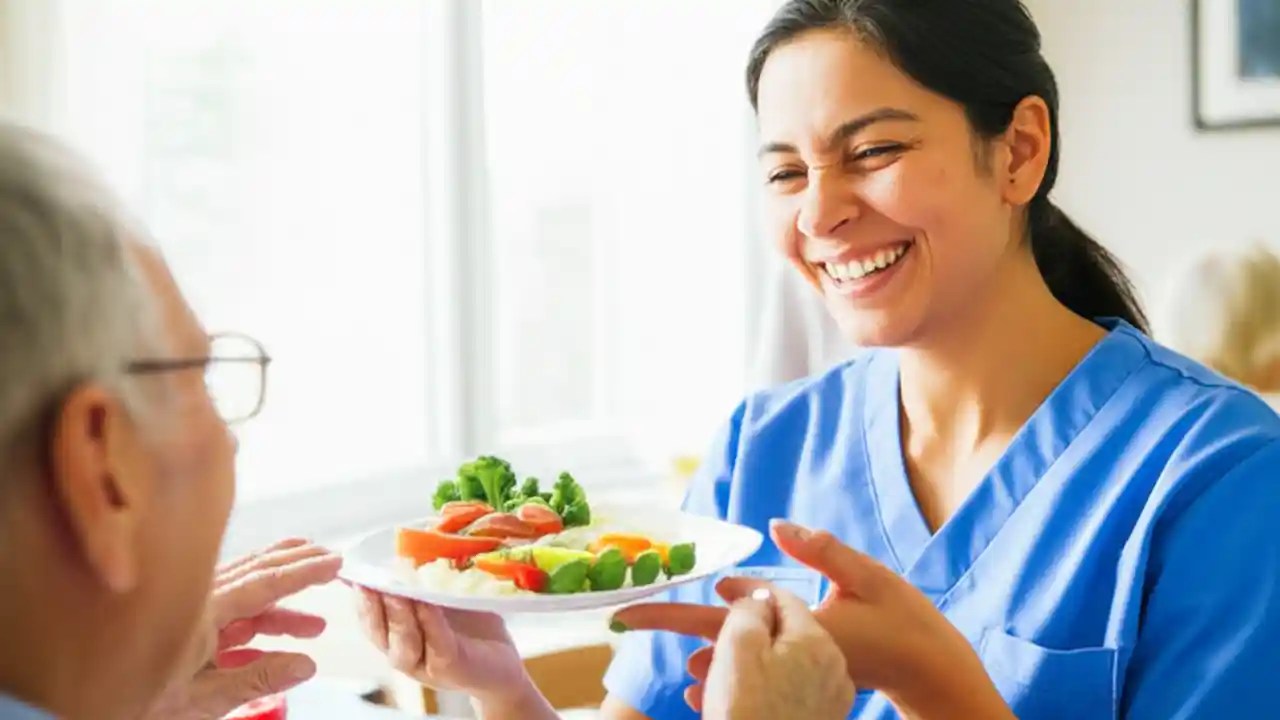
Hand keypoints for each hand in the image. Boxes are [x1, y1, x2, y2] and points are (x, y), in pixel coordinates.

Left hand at [142, 539, 342, 719]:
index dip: (302, 572)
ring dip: (280, 608)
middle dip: (294, 567)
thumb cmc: (132, 705)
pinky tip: (276, 643)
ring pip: (242, 598)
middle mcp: (192, 606)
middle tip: (329, 559)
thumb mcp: (201, 701)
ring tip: (314, 623)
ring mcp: (186, 617)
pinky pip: (226, 621)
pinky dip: (256, 627)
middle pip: (253, 575)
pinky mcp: (180, 634)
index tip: (334, 561)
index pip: (262, 584)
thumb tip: (305, 664)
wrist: (83, 711)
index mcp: (198, 615)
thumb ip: (256, 680)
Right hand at [353, 589, 553, 717]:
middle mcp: (402, 652)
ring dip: (397, 614)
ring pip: (402, 641)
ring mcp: (424, 663)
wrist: (503, 664)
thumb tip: (405, 540)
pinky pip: (436, 643)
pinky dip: (430, 623)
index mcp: (395, 635)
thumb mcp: (442, 597)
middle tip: (367, 577)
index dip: (358, 595)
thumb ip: (420, 579)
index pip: (368, 617)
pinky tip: (427, 604)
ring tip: (394, 589)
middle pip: (377, 630)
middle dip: (371, 603)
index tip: (352, 569)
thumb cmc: (469, 625)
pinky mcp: (449, 667)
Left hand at [615, 521, 1013, 719]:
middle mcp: (783, 658)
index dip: (668, 613)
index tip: (623, 612)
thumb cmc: (902, 619)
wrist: (928, 669)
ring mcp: (789, 672)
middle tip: (622, 614)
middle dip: (669, 625)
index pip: (716, 620)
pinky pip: (750, 674)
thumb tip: (776, 525)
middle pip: (711, 642)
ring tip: (658, 623)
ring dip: (693, 643)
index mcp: (792, 630)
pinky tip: (702, 667)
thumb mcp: (866, 574)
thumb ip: (820, 548)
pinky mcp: (800, 676)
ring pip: (727, 662)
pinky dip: (724, 665)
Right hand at [698, 585, 855, 719]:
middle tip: (709, 642)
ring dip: (743, 667)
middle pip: (782, 635)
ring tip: (706, 679)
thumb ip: (748, 611)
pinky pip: (786, 695)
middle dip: (742, 636)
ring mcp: (830, 700)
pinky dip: (758, 692)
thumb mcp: (739, 647)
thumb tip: (757, 600)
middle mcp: (833, 667)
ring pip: (780, 668)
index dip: (748, 591)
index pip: (782, 598)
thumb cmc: (748, 711)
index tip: (720, 588)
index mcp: (816, 640)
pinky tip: (729, 705)